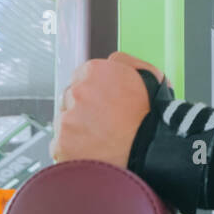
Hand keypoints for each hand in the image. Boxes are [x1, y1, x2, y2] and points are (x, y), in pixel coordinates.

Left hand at [50, 52, 167, 167]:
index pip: (83, 75)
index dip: (95, 90)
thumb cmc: (154, 118)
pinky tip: (93, 152)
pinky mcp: (61, 144)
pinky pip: (60, 146)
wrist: (151, 153)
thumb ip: (127, 63)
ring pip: (64, 121)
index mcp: (97, 71)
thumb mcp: (152, 77)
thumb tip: (112, 61)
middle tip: (105, 122)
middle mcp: (78, 91)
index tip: (104, 102)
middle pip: (70, 97)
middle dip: (83, 107)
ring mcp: (67, 119)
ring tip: (102, 140)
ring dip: (77, 129)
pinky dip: (73, 150)